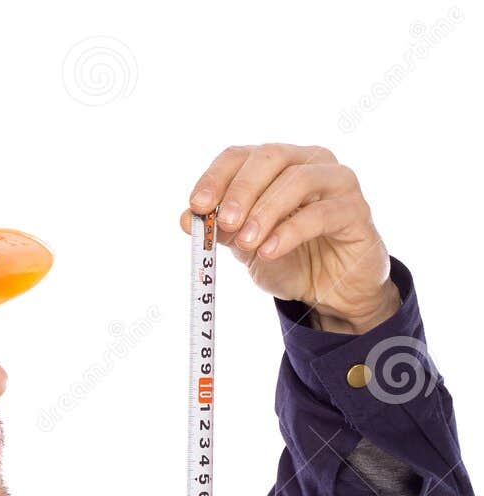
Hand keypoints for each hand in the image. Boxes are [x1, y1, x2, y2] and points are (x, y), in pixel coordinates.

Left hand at [180, 143, 400, 332]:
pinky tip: (270, 250)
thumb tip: (187, 218)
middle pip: (270, 157)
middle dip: (242, 189)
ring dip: (266, 210)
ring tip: (247, 242)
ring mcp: (337, 182)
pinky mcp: (355, 210)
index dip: (217, 176)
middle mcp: (309, 161)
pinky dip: (291, 231)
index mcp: (277, 164)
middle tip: (226, 222)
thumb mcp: (247, 248)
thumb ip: (222, 231)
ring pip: (298, 179)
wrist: (331, 292)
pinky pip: (322, 213)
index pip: (241, 155)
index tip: (198, 205)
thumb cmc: (290, 260)